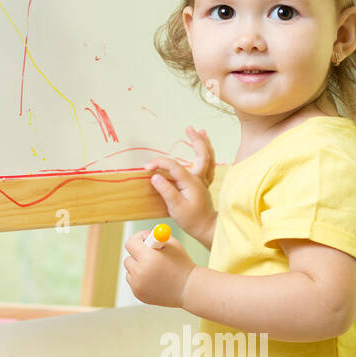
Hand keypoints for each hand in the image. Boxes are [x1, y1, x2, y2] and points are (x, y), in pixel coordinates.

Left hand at [123, 228, 195, 308]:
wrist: (189, 289)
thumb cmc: (183, 266)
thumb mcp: (172, 245)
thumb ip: (156, 237)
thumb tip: (144, 236)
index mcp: (148, 258)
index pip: (131, 243)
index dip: (138, 238)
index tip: (145, 239)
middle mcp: (140, 273)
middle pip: (128, 258)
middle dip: (137, 254)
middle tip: (149, 254)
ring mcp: (138, 285)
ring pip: (130, 271)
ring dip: (138, 267)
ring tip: (155, 269)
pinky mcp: (139, 294)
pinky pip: (134, 282)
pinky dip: (141, 279)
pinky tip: (155, 279)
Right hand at [142, 126, 216, 242]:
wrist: (206, 228)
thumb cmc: (191, 220)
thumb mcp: (175, 207)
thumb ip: (166, 191)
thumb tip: (155, 177)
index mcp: (191, 182)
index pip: (173, 166)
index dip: (159, 163)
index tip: (146, 167)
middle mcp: (199, 178)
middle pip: (201, 154)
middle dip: (195, 140)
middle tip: (189, 128)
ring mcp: (203, 181)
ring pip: (208, 158)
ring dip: (204, 143)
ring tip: (201, 131)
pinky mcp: (204, 185)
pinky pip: (209, 165)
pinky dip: (208, 154)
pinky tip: (205, 148)